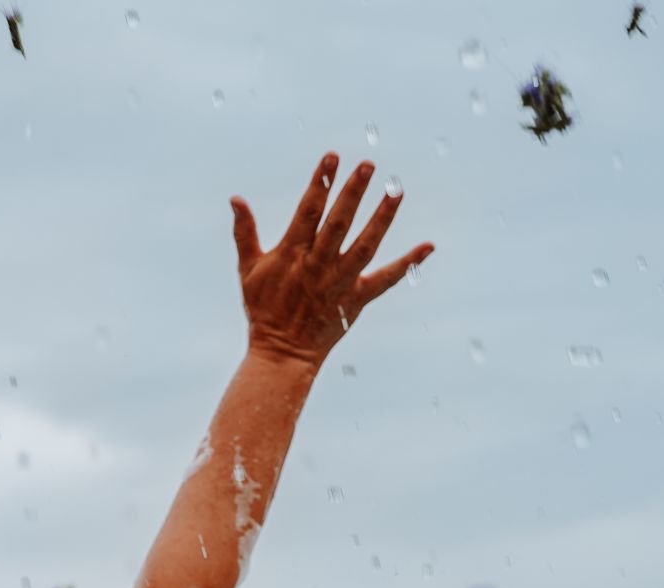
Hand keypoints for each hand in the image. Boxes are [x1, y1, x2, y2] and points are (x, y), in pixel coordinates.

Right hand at [229, 152, 433, 367]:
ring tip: (396, 191)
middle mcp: (317, 266)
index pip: (308, 211)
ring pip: (364, 246)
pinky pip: (387, 280)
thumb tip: (236, 199)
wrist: (281, 353)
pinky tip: (428, 246)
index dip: (321, 183)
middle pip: (339, 223)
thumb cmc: (263, 309)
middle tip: (368, 165)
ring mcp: (339, 283)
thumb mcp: (247, 269)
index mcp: (291, 254)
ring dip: (382, 219)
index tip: (332, 157)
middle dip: (353, 193)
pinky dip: (408, 263)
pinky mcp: (357, 299)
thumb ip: (244, 232)